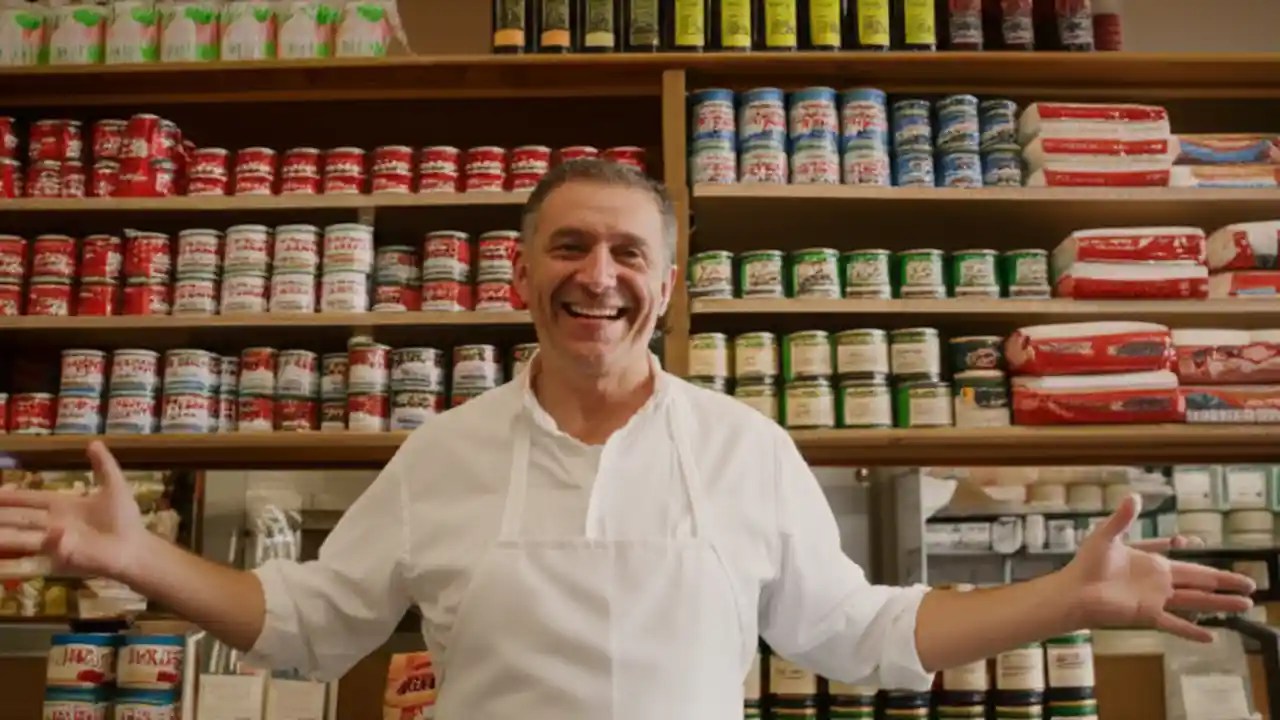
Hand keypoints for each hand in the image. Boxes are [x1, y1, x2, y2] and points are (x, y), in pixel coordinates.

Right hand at [0, 441, 149, 579]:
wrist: (136, 547)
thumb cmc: (125, 519)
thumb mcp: (114, 486)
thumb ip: (103, 465)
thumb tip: (93, 442)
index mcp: (62, 506)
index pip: (30, 499)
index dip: (11, 496)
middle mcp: (52, 524)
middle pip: (19, 517)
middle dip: (0, 515)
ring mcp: (55, 541)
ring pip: (21, 536)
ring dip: (4, 534)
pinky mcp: (61, 556)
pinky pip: (45, 548)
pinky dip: (41, 542)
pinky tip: (35, 536)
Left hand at [1063, 493, 1256, 641]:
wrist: (1073, 592)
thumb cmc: (1086, 564)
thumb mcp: (1105, 536)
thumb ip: (1122, 518)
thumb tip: (1135, 496)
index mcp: (1152, 563)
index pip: (1184, 561)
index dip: (1197, 556)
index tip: (1207, 548)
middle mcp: (1159, 582)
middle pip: (1199, 581)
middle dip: (1224, 582)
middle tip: (1251, 583)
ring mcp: (1155, 600)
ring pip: (1195, 602)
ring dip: (1220, 604)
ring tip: (1246, 605)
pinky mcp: (1147, 615)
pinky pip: (1174, 624)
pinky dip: (1191, 631)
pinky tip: (1212, 637)